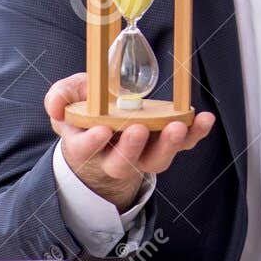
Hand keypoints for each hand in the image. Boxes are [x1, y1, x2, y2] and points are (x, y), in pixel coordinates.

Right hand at [44, 73, 215, 211]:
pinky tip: (205, 119)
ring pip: (154, 160)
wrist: (108, 120)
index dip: (92, 143)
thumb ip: (60, 97)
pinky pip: (183, 144)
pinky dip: (196, 134)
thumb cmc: (87, 106)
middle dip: (131, 148)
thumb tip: (55, 106)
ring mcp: (143, 153)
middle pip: (123, 163)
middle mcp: (115, 156)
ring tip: (178, 127)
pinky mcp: (165, 144)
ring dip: (168, 145)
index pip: (85, 150)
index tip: (102, 130)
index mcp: (86, 145)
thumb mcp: (70, 96)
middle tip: (138, 129)